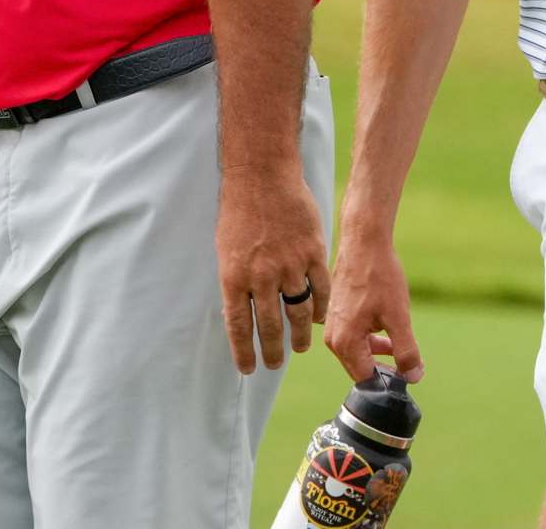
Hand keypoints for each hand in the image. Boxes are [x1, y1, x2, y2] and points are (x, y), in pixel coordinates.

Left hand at [218, 166, 328, 373]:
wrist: (262, 176)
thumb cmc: (238, 211)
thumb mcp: (225, 250)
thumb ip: (236, 282)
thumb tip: (241, 312)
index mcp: (234, 277)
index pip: (238, 326)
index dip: (244, 351)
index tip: (249, 369)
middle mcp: (261, 277)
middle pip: (269, 325)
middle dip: (272, 350)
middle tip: (275, 363)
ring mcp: (289, 266)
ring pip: (297, 312)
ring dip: (299, 334)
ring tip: (300, 347)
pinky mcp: (312, 254)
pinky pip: (320, 290)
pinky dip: (319, 307)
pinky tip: (318, 318)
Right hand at [324, 225, 422, 383]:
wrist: (364, 243)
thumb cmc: (379, 276)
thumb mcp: (399, 318)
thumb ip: (407, 352)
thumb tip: (413, 377)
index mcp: (344, 342)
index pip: (367, 379)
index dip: (390, 381)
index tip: (411, 375)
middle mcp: (333, 338)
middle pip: (361, 369)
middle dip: (386, 368)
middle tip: (412, 363)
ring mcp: (332, 326)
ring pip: (359, 353)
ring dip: (380, 353)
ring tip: (403, 344)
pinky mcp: (337, 316)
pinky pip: (355, 339)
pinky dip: (372, 340)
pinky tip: (389, 329)